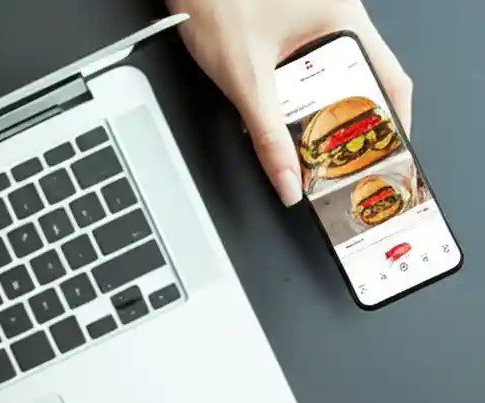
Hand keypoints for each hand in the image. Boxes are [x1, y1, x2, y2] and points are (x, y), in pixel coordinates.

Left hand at [167, 0, 412, 205]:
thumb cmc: (214, 2)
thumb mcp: (245, 79)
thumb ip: (267, 135)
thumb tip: (287, 180)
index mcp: (343, 20)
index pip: (390, 81)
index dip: (393, 124)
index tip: (387, 157)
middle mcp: (335, 18)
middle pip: (360, 84)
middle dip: (351, 125)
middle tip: (343, 161)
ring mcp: (312, 23)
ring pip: (329, 80)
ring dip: (320, 114)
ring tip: (313, 147)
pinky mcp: (288, 30)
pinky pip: (303, 72)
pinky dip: (297, 99)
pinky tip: (282, 118)